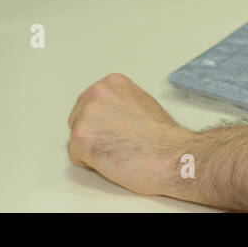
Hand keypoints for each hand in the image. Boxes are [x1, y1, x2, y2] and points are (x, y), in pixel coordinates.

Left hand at [67, 73, 192, 196]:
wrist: (171, 156)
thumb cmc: (163, 138)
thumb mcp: (142, 104)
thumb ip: (120, 104)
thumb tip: (111, 117)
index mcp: (112, 83)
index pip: (90, 105)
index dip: (103, 124)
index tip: (118, 132)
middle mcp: (96, 93)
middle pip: (78, 120)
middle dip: (94, 135)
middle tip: (118, 144)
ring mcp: (87, 114)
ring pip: (77, 138)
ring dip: (92, 150)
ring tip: (118, 151)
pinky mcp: (81, 138)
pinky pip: (76, 156)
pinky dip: (91, 163)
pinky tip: (113, 160)